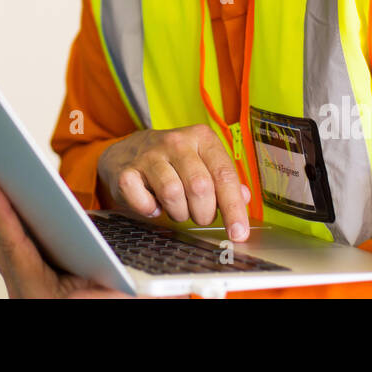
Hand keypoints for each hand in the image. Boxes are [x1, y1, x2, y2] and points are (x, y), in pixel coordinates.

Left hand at [0, 162, 132, 298]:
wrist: (95, 304)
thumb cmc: (103, 298)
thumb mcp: (106, 293)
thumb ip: (102, 287)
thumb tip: (96, 271)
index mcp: (39, 291)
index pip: (15, 247)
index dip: (0, 213)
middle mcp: (21, 288)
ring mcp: (16, 282)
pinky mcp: (18, 275)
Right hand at [96, 124, 251, 240]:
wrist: (127, 151)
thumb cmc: (173, 162)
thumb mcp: (202, 162)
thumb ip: (224, 180)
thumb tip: (244, 198)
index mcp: (201, 137)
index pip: (224, 175)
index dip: (233, 208)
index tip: (238, 233)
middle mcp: (176, 141)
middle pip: (200, 186)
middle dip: (204, 212)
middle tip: (200, 216)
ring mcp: (149, 155)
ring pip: (173, 194)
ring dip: (179, 213)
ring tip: (177, 209)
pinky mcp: (126, 171)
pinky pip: (144, 202)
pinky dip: (151, 211)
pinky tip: (153, 205)